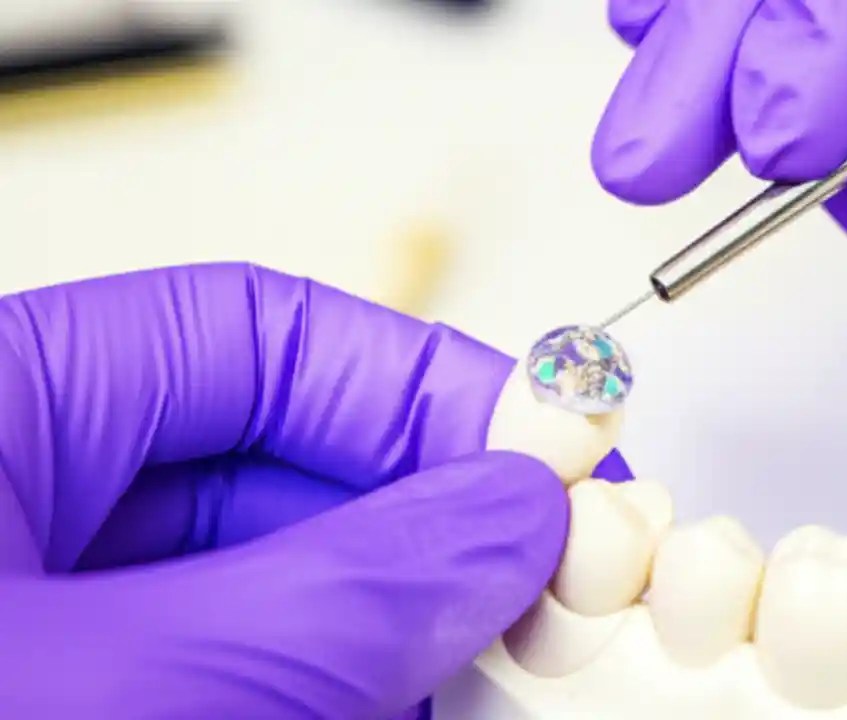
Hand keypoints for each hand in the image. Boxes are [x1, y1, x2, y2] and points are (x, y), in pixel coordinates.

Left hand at [0, 263, 628, 717]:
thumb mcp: (120, 691)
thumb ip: (337, 595)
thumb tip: (517, 515)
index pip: (255, 341)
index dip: (422, 380)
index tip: (553, 449)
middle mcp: (28, 516)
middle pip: (289, 474)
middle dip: (438, 531)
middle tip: (569, 587)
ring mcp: (67, 635)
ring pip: (289, 597)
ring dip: (413, 637)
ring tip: (527, 676)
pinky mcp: (109, 700)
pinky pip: (255, 683)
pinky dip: (354, 700)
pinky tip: (438, 715)